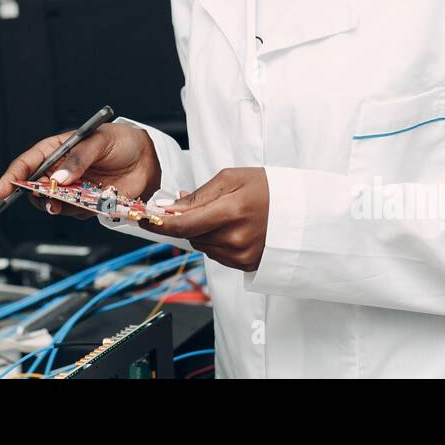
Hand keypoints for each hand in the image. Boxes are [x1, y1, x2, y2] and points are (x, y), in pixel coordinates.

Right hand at [0, 123, 161, 219]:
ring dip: (60, 205)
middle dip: (38, 195)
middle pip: (35, 189)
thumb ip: (79, 158)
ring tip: (77, 197)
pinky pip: (75, 213)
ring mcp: (72, 189)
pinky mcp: (86, 203)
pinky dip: (82, 210)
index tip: (1, 189)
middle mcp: (61, 171)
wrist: (147, 159)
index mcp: (57, 150)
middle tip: (50, 196)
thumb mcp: (99, 141)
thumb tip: (59, 177)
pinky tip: (97, 197)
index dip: (11, 176)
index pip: (28, 163)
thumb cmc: (121, 141)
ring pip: (54, 204)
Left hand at [152, 168, 268, 271]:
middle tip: (197, 204)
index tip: (142, 218)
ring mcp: (242, 255)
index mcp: (231, 212)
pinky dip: (215, 241)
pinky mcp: (246, 265)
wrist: (302, 211)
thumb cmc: (268, 188)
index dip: (158, 223)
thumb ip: (198, 195)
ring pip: (202, 245)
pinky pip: (216, 254)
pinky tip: (231, 227)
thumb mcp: (232, 178)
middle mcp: (235, 239)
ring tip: (223, 213)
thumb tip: (168, 207)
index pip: (183, 225)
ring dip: (202, 231)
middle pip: (190, 235)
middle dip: (186, 221)